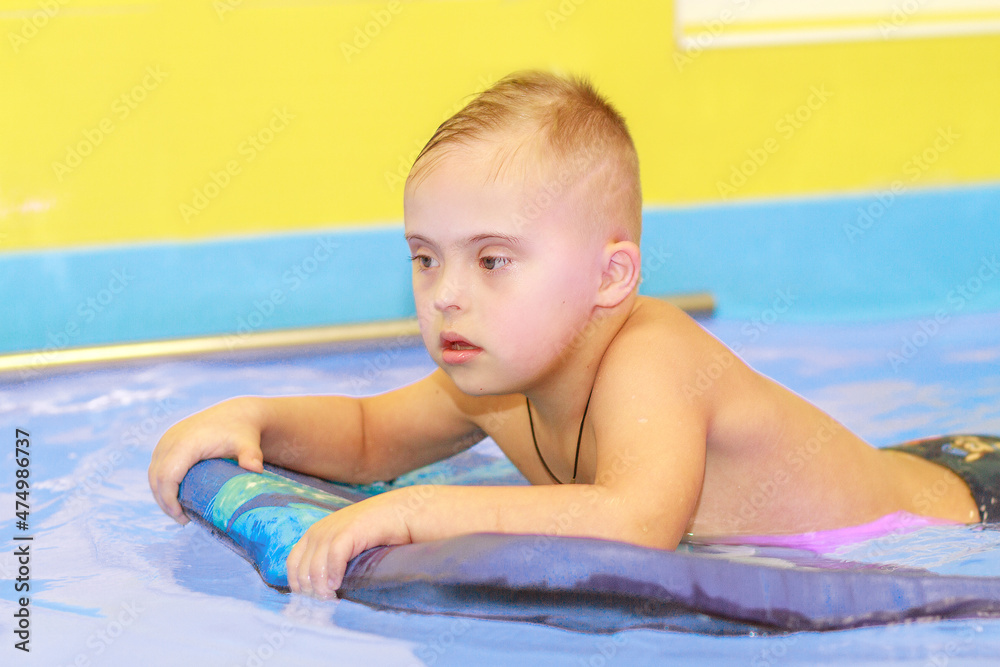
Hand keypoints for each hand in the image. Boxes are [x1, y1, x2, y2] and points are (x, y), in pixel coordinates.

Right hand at [148, 397, 267, 523]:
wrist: (236, 413)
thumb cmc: (241, 431)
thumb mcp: (248, 443)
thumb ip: (251, 456)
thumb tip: (256, 469)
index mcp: (185, 443)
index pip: (166, 477)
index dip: (169, 500)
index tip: (183, 518)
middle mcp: (171, 440)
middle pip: (156, 478)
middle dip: (165, 502)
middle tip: (183, 519)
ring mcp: (166, 440)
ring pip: (153, 473)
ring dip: (162, 494)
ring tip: (180, 511)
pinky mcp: (167, 441)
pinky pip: (157, 466)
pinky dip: (162, 483)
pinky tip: (176, 496)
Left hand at [285, 493, 410, 598]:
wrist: (399, 513)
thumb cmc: (375, 533)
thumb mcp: (345, 545)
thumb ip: (330, 559)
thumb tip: (320, 590)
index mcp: (314, 534)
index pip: (292, 563)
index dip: (298, 584)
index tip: (310, 599)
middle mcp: (319, 531)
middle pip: (302, 569)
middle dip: (310, 591)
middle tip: (324, 603)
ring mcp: (332, 530)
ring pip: (315, 567)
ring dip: (321, 588)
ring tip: (331, 599)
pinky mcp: (349, 531)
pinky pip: (334, 558)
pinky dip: (333, 574)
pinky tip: (338, 585)